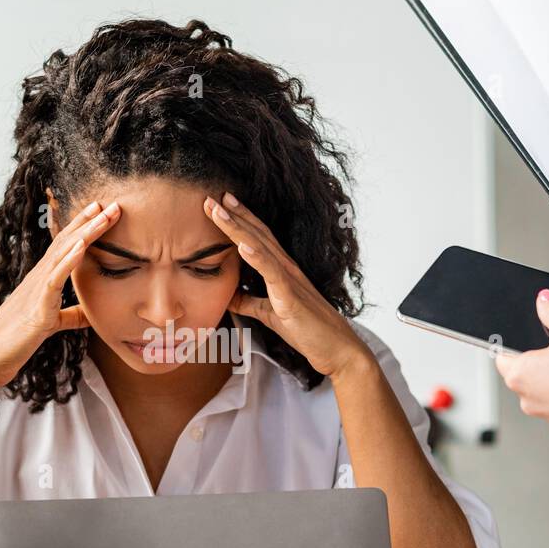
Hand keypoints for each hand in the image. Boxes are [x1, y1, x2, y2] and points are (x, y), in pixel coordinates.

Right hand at [0, 200, 121, 399]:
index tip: (103, 210)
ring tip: (103, 215)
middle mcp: (39, 278)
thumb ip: (72, 315)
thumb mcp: (51, 323)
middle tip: (113, 204)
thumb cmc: (15, 340)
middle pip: (67, 242)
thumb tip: (93, 312)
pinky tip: (82, 247)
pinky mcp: (37, 308)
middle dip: (90, 222)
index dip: (84, 227)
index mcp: (43, 280)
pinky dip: (68, 262)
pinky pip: (54, 280)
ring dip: (85, 233)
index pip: (66, 246)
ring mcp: (36, 290)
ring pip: (62, 254)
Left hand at [204, 192, 371, 378]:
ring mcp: (290, 281)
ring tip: (219, 210)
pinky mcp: (291, 298)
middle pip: (256, 235)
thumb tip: (228, 297)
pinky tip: (243, 246)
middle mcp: (287, 269)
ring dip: (238, 228)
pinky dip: (258, 258)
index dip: (239, 220)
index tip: (219, 203)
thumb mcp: (269, 314)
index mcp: (282, 271)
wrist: (338, 350)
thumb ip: (249, 303)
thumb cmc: (308, 331)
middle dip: (233, 215)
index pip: (258, 239)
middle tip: (211, 197)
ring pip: (261, 248)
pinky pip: (273, 275)